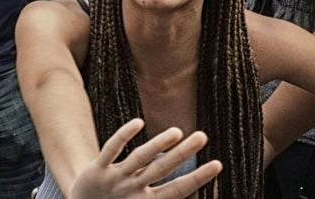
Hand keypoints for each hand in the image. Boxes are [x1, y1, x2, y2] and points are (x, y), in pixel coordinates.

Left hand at [70, 119, 221, 198]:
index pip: (177, 190)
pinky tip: (139, 122)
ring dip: (158, 144)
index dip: (197, 178)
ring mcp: (114, 180)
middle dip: (182, 154)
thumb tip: (181, 186)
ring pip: (139, 158)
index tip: (218, 164)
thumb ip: (158, 193)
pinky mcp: (96, 171)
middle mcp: (132, 191)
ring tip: (177, 131)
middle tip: (202, 136)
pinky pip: (110, 150)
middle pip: (161, 170)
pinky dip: (123, 136)